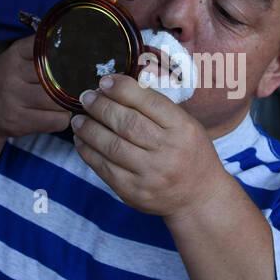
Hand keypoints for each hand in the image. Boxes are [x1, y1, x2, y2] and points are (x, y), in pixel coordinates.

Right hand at [0, 35, 72, 139]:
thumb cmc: (8, 81)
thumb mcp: (17, 59)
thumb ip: (41, 50)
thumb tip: (77, 46)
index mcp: (16, 54)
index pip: (47, 48)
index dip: (67, 55)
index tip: (79, 60)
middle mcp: (12, 74)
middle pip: (56, 79)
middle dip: (74, 84)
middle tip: (81, 86)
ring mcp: (13, 99)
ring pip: (58, 102)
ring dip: (69, 104)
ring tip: (69, 101)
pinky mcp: (18, 121)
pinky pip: (55, 121)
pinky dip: (63, 119)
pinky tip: (57, 115)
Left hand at [71, 72, 226, 217]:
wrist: (200, 197)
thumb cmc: (190, 154)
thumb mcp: (187, 126)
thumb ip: (158, 108)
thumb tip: (117, 87)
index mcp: (183, 129)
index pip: (150, 102)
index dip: (123, 89)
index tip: (104, 81)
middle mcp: (168, 151)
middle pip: (127, 123)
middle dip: (101, 107)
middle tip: (86, 98)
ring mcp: (151, 174)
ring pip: (111, 145)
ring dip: (89, 129)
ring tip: (78, 119)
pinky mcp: (134, 192)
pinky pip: (104, 168)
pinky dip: (88, 152)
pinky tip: (82, 140)